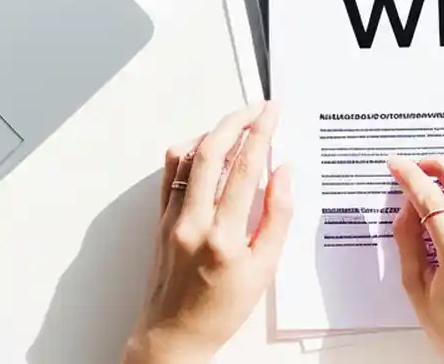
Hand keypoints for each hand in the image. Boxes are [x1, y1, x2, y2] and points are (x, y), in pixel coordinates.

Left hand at [122, 103, 292, 363]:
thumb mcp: (264, 269)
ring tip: (236, 125)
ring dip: (213, 132)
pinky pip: (171, 173)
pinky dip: (190, 152)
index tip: (272, 113)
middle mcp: (192, 221)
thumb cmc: (222, 308)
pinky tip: (207, 149)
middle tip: (257, 108)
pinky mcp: (159, 219)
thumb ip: (276, 216)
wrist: (174, 335)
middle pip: (212, 151)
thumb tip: (284, 172)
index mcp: (223, 235)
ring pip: (187, 157)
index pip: (244, 168)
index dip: (260, 133)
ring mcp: (171, 218)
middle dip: (236, 120)